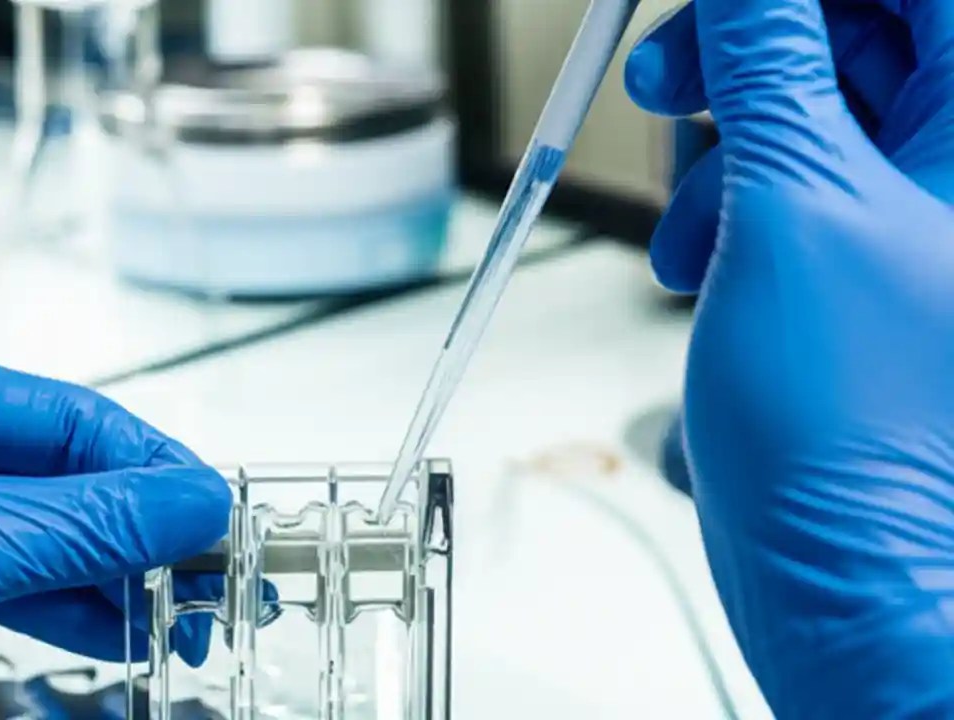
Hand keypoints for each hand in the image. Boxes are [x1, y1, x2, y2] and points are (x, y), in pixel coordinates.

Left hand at [0, 346, 230, 718]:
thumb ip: (76, 524)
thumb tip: (187, 501)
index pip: (68, 419)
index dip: (150, 466)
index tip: (213, 512)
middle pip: (65, 478)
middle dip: (142, 528)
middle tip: (211, 573)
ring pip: (47, 537)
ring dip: (116, 575)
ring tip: (182, 611)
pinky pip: (14, 584)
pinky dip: (71, 608)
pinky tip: (121, 626)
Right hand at [626, 1, 953, 716]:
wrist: (844, 568)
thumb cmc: (855, 430)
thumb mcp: (790, 207)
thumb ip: (765, 61)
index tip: (718, 14)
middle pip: (846, 30)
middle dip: (739, 50)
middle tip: (667, 80)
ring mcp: (910, 209)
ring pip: (799, 104)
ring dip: (717, 145)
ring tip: (692, 227)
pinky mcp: (853, 253)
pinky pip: (779, 178)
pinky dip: (721, 203)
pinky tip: (699, 260)